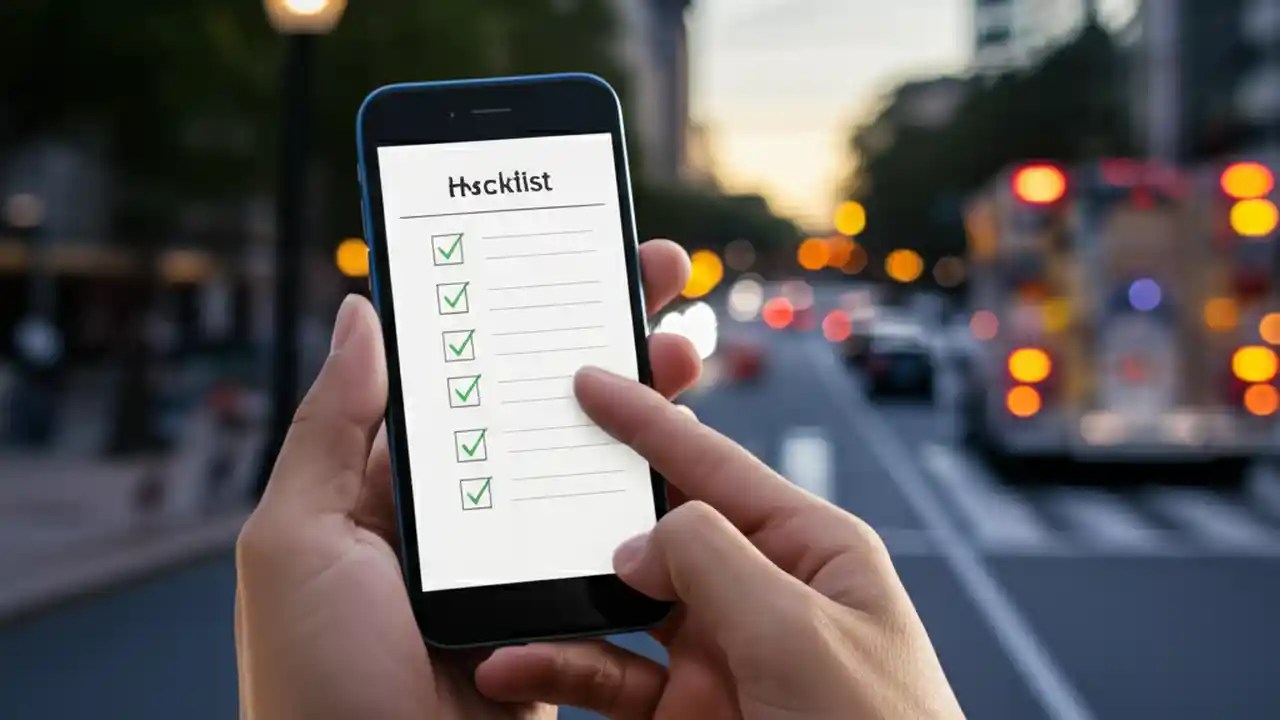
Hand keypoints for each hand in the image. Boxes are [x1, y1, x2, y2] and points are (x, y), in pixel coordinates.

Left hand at [235, 240, 701, 718]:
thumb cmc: (314, 684)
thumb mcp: (295, 540)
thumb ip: (329, 428)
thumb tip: (362, 315)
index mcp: (395, 492)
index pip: (468, 379)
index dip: (518, 314)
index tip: (566, 257)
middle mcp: (463, 521)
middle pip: (545, 411)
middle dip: (602, 340)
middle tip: (654, 278)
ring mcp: (520, 568)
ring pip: (592, 471)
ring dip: (644, 410)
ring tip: (685, 351)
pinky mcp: (568, 620)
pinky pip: (618, 547)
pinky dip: (656, 501)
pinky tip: (685, 458)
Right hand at [475, 370, 964, 718]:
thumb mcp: (798, 632)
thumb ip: (713, 560)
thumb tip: (636, 542)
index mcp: (809, 550)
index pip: (715, 466)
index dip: (648, 420)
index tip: (591, 382)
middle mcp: (761, 592)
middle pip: (662, 525)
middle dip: (597, 502)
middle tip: (532, 467)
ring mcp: (719, 652)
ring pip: (623, 599)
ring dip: (566, 593)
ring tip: (508, 574)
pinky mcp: (684, 709)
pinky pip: (608, 673)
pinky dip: (560, 662)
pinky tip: (517, 661)